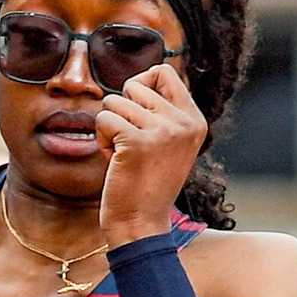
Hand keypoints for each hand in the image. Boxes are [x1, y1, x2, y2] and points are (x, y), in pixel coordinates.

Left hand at [96, 64, 206, 245]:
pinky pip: (104, 119)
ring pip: (114, 101)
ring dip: (111, 127)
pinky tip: (115, 161)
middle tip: (131, 143)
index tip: (139, 116)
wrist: (141, 225)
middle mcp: (184, 122)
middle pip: (135, 85)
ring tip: (124, 155)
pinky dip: (102, 140)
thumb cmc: (147, 185)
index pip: (164, 71)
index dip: (141, 86)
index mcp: (195, 120)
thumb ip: (164, 111)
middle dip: (123, 111)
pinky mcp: (136, 141)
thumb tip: (144, 77)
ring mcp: (162, 131)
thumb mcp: (169, 144)